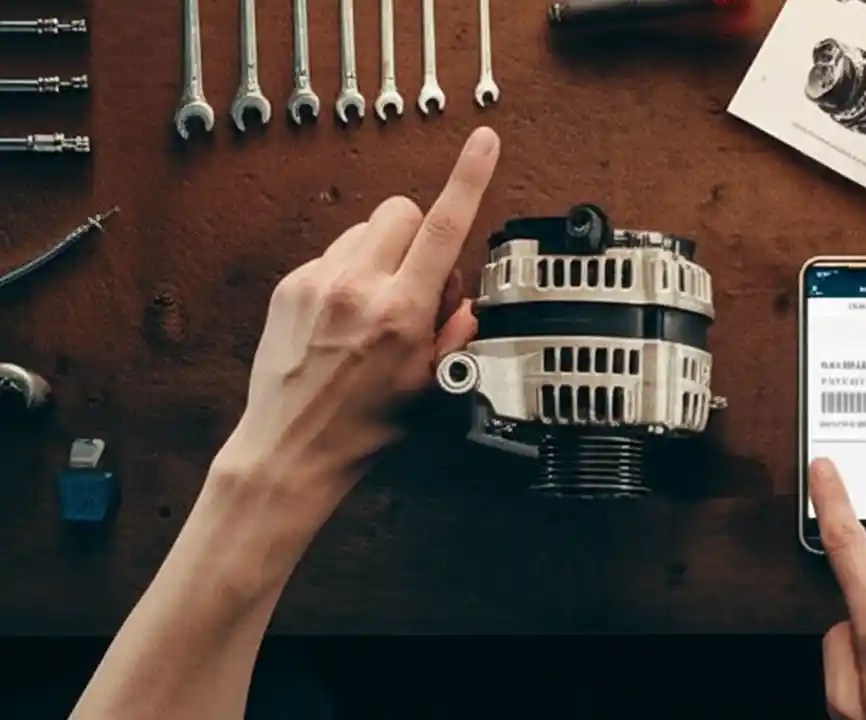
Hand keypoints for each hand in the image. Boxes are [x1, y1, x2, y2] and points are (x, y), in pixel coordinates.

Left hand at [211, 126, 500, 516]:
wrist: (290, 448)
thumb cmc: (361, 426)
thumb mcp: (430, 385)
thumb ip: (454, 332)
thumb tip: (463, 302)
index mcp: (400, 313)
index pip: (444, 228)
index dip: (470, 178)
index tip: (486, 143)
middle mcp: (358, 288)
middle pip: (402, 211)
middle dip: (419, 234)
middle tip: (417, 281)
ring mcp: (319, 282)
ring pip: (366, 228)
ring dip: (382, 253)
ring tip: (376, 305)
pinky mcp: (291, 284)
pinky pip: (334, 252)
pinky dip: (349, 272)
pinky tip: (344, 315)